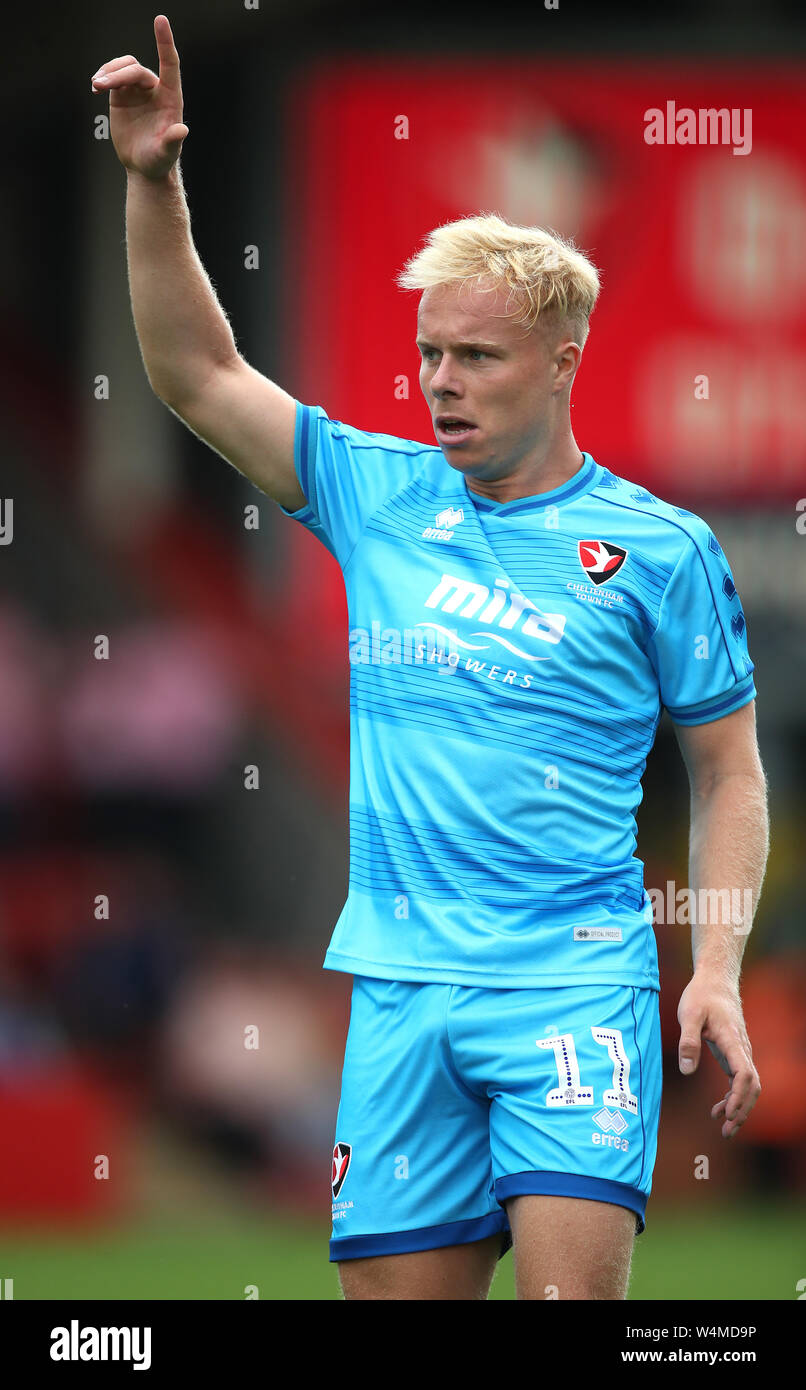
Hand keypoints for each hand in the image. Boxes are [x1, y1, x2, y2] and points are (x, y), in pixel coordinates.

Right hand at [90, 14, 187, 179]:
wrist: (143, 166)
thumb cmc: (159, 160)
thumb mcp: (167, 153)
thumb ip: (173, 141)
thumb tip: (182, 130)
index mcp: (171, 97)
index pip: (170, 63)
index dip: (165, 42)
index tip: (160, 19)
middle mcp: (155, 89)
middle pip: (136, 69)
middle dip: (119, 74)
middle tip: (101, 84)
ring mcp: (138, 90)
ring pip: (123, 68)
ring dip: (109, 73)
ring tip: (96, 85)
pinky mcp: (122, 95)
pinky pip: (112, 77)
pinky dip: (103, 78)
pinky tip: (94, 87)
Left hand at [677, 973, 760, 1138]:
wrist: (715, 981)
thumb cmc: (701, 996)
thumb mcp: (689, 1014)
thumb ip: (688, 1041)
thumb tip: (687, 1071)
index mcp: (732, 1040)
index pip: (745, 1074)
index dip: (739, 1096)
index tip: (727, 1113)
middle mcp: (742, 1050)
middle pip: (753, 1086)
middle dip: (742, 1110)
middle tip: (726, 1131)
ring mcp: (739, 1053)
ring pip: (749, 1087)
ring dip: (739, 1108)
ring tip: (724, 1129)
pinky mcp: (733, 1055)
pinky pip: (739, 1082)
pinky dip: (733, 1098)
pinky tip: (718, 1109)